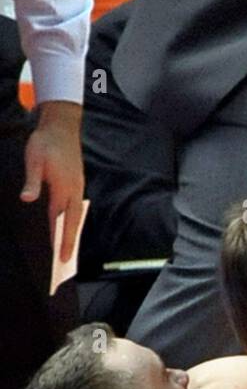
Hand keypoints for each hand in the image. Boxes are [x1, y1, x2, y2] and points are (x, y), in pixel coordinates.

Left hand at [21, 103, 84, 262]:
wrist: (61, 125)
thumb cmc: (46, 142)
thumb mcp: (33, 159)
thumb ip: (32, 181)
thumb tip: (27, 199)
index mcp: (64, 188)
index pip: (64, 221)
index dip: (64, 241)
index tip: (63, 259)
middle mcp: (74, 190)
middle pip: (74, 222)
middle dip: (69, 242)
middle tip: (65, 263)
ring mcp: (76, 186)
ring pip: (75, 215)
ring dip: (71, 232)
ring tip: (65, 250)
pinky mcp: (75, 182)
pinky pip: (74, 207)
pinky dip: (71, 220)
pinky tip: (64, 226)